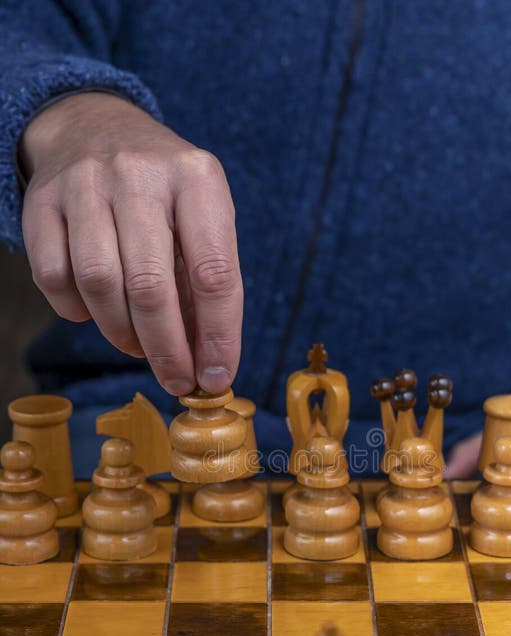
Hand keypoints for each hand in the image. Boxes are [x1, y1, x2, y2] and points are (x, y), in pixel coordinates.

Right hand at [20, 92, 242, 395]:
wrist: (95, 128)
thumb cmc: (164, 195)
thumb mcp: (202, 220)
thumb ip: (207, 286)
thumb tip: (209, 365)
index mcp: (197, 179)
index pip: (214, 273)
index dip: (217, 336)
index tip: (216, 378)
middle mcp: (140, 175)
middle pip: (151, 286)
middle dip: (167, 349)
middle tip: (177, 380)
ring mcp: (85, 184)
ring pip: (100, 284)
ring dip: (121, 333)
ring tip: (137, 346)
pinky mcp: (41, 200)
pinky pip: (55, 276)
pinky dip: (77, 311)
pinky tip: (96, 312)